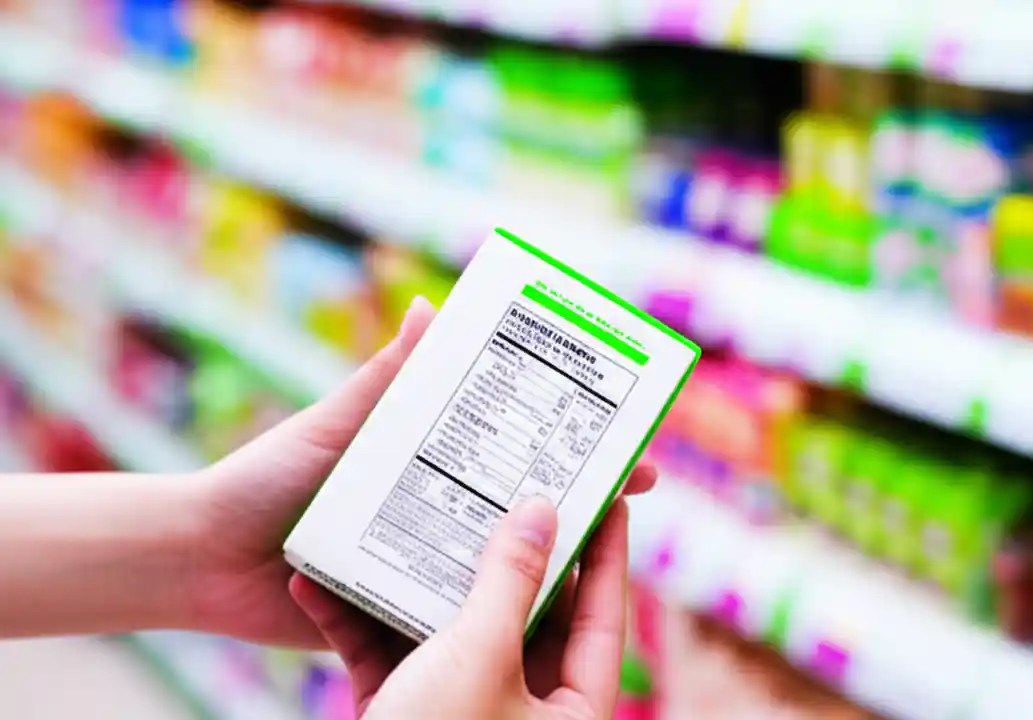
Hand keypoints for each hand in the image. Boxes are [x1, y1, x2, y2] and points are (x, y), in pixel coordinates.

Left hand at [180, 296, 656, 646]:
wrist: (202, 565)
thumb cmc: (263, 483)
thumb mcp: (332, 428)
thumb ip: (382, 381)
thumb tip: (427, 308)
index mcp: (423, 458)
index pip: (510, 440)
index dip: (565, 434)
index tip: (620, 429)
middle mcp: (433, 506)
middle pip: (521, 499)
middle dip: (581, 490)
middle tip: (638, 485)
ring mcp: (421, 559)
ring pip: (501, 556)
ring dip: (552, 551)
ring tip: (606, 547)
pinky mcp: (402, 608)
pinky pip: (457, 608)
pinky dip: (498, 606)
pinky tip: (546, 607)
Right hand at [292, 496, 631, 719]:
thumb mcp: (483, 657)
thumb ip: (512, 581)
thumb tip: (544, 512)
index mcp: (573, 712)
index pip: (604, 615)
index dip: (608, 551)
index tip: (609, 493)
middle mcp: (523, 712)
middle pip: (529, 613)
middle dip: (511, 550)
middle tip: (507, 484)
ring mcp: (461, 712)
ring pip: (454, 627)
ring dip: (426, 576)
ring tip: (421, 511)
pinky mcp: (402, 715)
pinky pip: (389, 655)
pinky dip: (358, 621)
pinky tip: (319, 582)